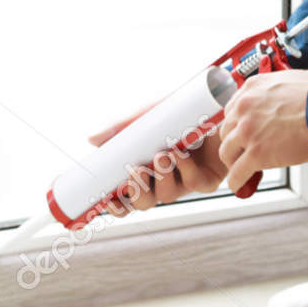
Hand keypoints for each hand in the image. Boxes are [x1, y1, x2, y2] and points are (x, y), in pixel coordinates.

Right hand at [86, 102, 228, 216]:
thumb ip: (121, 128)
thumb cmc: (179, 111)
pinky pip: (194, 184)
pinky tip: (183, 154)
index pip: (126, 197)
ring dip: (161, 178)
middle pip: (144, 203)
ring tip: (162, 156)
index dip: (116, 205)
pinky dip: (186, 170)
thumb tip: (91, 139)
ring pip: (167, 195)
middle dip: (137, 193)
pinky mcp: (209, 178)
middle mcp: (164, 179)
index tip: (107, 199)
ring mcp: (186, 181)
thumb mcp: (148, 117)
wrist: (216, 101)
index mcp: (146, 169)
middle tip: (136, 171)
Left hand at [218, 69, 307, 191]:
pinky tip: (239, 184)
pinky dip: (236, 181)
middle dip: (235, 142)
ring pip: (227, 151)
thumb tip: (288, 96)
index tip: (242, 130)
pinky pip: (237, 172)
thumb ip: (280, 90)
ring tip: (239, 169)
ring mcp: (248, 131)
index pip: (233, 108)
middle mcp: (245, 107)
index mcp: (253, 88)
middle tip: (242, 150)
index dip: (238, 123)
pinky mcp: (256, 153)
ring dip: (233, 161)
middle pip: (227, 130)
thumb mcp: (294, 80)